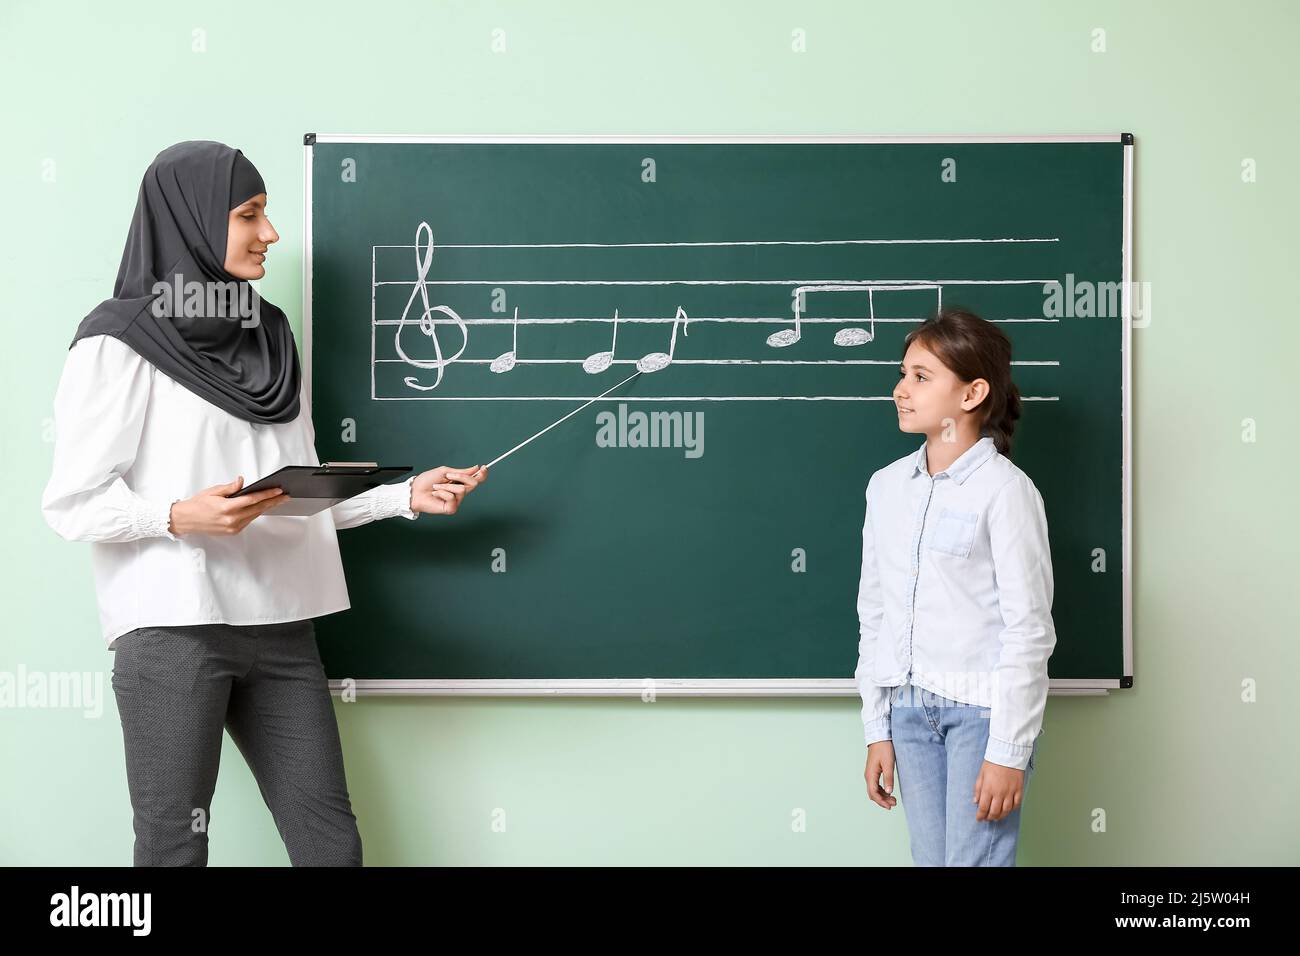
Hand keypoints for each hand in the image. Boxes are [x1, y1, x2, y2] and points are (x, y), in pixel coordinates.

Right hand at [168, 476, 288, 535]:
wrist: (185, 520)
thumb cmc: (197, 504)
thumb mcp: (213, 491)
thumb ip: (230, 487)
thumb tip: (242, 481)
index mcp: (227, 508)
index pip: (252, 499)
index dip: (267, 494)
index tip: (278, 491)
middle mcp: (231, 519)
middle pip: (258, 508)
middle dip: (273, 501)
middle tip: (285, 496)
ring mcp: (233, 527)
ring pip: (254, 515)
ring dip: (266, 507)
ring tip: (277, 500)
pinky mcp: (232, 531)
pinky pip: (248, 521)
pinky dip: (255, 513)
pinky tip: (261, 507)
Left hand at [410, 464, 487, 515]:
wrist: (415, 490)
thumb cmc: (427, 481)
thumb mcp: (445, 471)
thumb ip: (461, 472)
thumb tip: (475, 468)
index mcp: (459, 482)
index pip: (475, 480)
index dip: (482, 474)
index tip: (485, 467)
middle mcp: (460, 492)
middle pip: (473, 483)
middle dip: (460, 477)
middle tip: (448, 476)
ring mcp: (456, 501)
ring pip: (462, 490)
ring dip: (446, 486)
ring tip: (436, 487)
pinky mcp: (451, 508)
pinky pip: (453, 498)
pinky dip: (442, 493)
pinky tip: (436, 494)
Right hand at [864, 741, 897, 810]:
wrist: (880, 737)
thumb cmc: (884, 748)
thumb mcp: (889, 764)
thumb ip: (888, 778)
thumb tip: (889, 792)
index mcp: (870, 775)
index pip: (873, 793)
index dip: (881, 802)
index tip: (890, 806)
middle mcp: (868, 775)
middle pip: (872, 794)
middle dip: (882, 801)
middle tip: (894, 803)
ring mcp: (870, 773)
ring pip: (873, 790)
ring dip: (882, 796)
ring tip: (893, 799)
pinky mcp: (873, 771)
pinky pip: (875, 785)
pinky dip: (881, 791)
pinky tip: (888, 791)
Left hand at [974, 760, 1025, 821]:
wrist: (1007, 754)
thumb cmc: (992, 763)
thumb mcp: (981, 775)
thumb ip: (978, 789)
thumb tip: (976, 801)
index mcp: (988, 789)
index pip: (983, 807)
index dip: (981, 815)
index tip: (979, 818)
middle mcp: (1000, 793)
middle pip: (995, 811)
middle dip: (990, 817)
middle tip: (987, 819)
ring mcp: (1010, 792)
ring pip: (1006, 810)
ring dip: (1001, 816)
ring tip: (997, 817)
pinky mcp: (1019, 790)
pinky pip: (1017, 804)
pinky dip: (1012, 809)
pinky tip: (1008, 809)